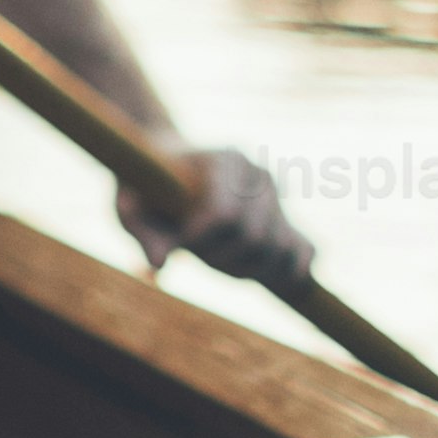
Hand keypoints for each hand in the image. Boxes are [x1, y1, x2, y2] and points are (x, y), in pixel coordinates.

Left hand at [119, 139, 301, 285]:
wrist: (170, 166)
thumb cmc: (146, 186)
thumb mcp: (131, 205)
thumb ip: (142, 232)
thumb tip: (159, 267)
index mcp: (226, 160)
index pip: (227, 214)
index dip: (201, 239)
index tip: (180, 239)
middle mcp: (260, 175)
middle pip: (256, 238)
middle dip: (221, 257)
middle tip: (195, 252)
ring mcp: (277, 197)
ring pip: (280, 251)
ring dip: (246, 269)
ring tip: (217, 259)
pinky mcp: (285, 218)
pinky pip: (307, 250)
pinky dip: (293, 271)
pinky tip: (266, 277)